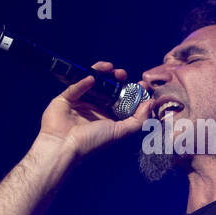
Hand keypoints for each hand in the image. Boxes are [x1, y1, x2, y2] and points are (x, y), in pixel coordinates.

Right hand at [37, 61, 154, 159]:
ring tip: (110, 68)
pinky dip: (83, 82)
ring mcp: (79, 101)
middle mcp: (94, 108)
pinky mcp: (65, 98)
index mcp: (107, 116)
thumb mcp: (119, 132)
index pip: (122, 98)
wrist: (64, 146)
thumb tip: (151, 103)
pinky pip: (75, 87)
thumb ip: (138, 120)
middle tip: (123, 74)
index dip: (132, 90)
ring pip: (92, 82)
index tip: (142, 83)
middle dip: (117, 78)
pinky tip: (92, 79)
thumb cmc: (92, 142)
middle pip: (108, 87)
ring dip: (101, 73)